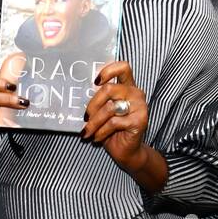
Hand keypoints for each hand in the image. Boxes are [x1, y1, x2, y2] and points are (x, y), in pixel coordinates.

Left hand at [81, 60, 166, 191]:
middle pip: (109, 89)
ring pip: (109, 108)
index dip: (108, 71)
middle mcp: (136, 94)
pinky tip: (97, 138)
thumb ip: (99, 99)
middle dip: (92, 105)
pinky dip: (101, 131)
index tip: (95, 82)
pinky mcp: (140, 121)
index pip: (123, 67)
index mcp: (128, 87)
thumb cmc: (112, 130)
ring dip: (94, 122)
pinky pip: (113, 122)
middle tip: (85, 117)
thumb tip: (77, 91)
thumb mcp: (103, 111)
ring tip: (87, 132)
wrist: (126, 151)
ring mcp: (140, 107)